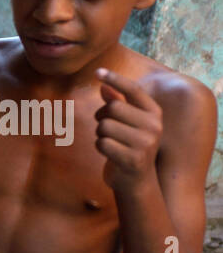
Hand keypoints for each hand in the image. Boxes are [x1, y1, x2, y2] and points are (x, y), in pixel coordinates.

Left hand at [95, 68, 162, 193]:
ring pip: (104, 126)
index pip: (133, 90)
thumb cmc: (128, 146)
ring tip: (110, 141)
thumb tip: (104, 86)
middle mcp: (154, 126)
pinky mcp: (133, 159)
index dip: (115, 79)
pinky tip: (109, 153)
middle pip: (112, 108)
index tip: (97, 71)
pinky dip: (100, 147)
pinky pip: (102, 143)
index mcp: (154, 113)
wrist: (137, 181)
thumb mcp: (127, 123)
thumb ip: (117, 104)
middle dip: (101, 116)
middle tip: (105, 127)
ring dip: (100, 134)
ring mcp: (145, 143)